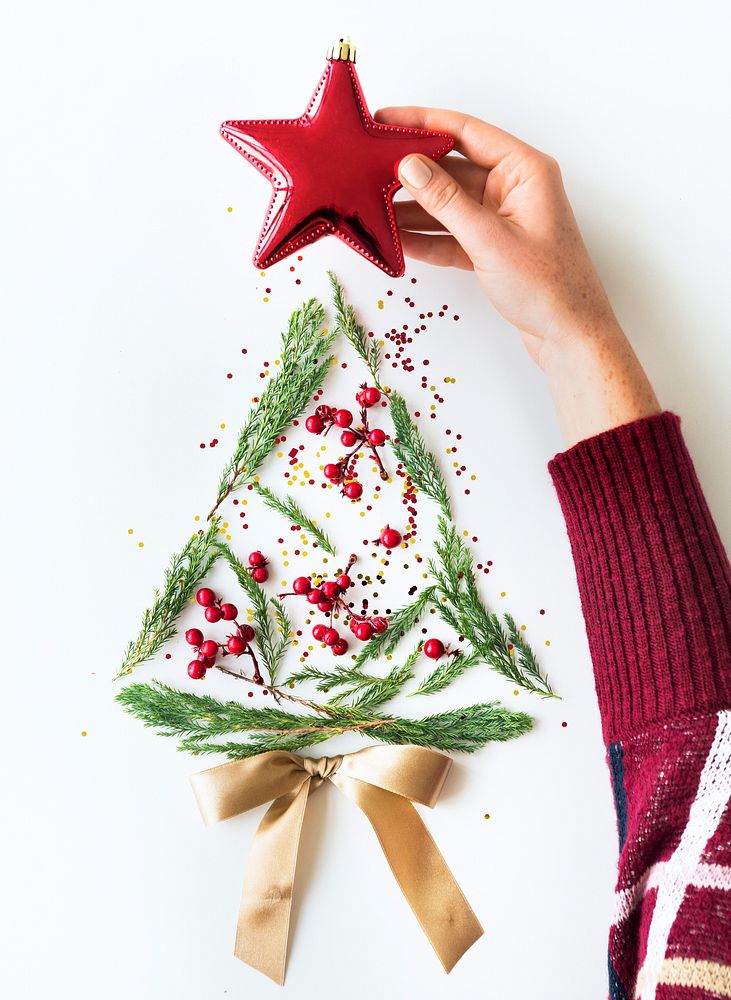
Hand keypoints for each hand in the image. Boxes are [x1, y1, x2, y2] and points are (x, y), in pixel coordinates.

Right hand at [376, 107, 659, 446]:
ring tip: (374, 206)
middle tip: (369, 168)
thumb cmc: (548, 286)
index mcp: (524, 170)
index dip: (421, 123)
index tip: (385, 121)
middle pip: (452, 167)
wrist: (569, 335)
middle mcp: (513, 188)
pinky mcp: (492, 247)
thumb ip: (446, 202)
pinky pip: (452, 233)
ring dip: (413, 208)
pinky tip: (396, 238)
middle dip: (411, 170)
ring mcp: (502, 218)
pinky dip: (426, 237)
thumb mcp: (489, 239)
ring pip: (448, 204)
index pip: (465, 132)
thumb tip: (410, 168)